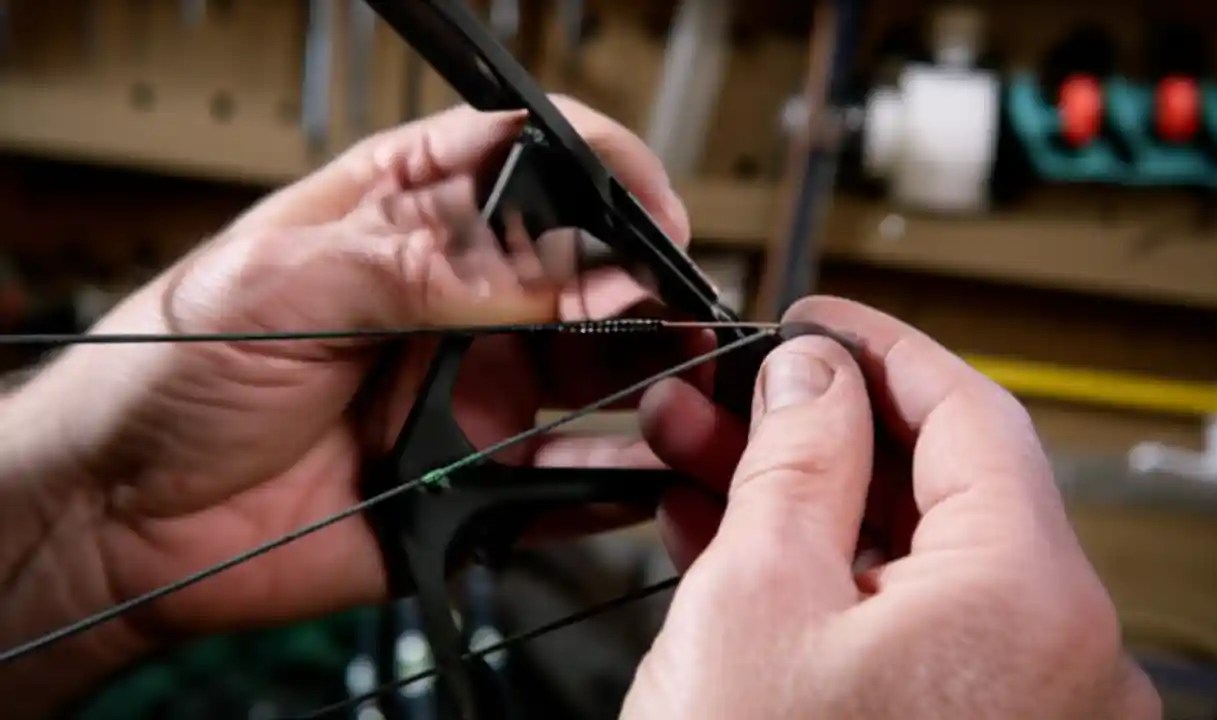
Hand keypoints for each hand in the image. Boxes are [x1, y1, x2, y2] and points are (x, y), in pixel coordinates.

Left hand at [0, 97, 685, 715]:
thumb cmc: (162, 369)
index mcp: (406, 216)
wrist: (118, 516)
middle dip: (645, 285)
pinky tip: (639, 476)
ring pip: (594, 372)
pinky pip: (564, 482)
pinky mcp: (470, 478)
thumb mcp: (278, 285)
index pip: (530, 159)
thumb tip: (537, 267)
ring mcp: (470, 387)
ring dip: (647, 376)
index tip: (651, 213)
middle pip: (588, 269)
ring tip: (674, 386)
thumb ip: (411, 264)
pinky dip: (610, 484)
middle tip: (670, 313)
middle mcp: (456, 298)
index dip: (605, 174)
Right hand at [626, 296, 1159, 718]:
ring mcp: (1020, 710)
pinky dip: (826, 580)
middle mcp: (1060, 661)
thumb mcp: (755, 597)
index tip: (816, 321)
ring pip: (911, 560)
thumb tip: (812, 375)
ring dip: (805, 503)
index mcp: (1032, 603)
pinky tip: (738, 544)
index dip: (879, 349)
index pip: (968, 414)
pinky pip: (904, 629)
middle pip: (938, 489)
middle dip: (817, 431)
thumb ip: (796, 457)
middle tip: (729, 396)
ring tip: (704, 462)